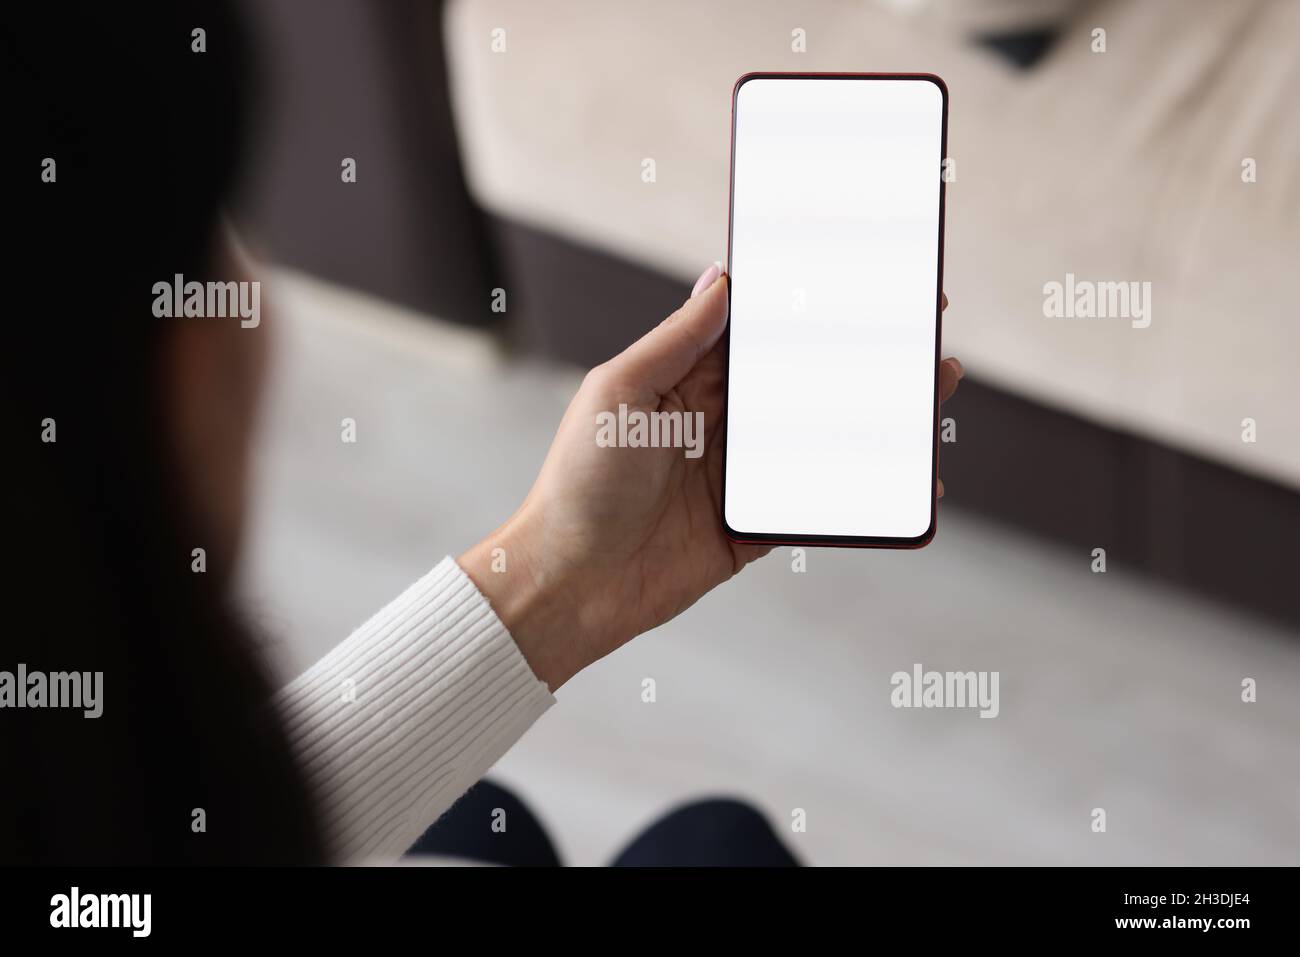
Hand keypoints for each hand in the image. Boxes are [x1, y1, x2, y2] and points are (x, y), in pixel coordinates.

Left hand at [459, 265, 959, 689]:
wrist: (570, 583)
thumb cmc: (580, 482)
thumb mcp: (621, 392)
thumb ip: (677, 339)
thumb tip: (722, 278)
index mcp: (685, 379)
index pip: (757, 331)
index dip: (808, 302)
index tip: (860, 273)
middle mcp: (717, 421)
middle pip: (801, 377)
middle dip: (859, 351)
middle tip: (922, 322)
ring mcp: (739, 474)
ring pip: (821, 434)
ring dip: (876, 412)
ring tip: (936, 383)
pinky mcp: (752, 525)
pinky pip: (818, 502)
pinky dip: (865, 491)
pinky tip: (911, 477)